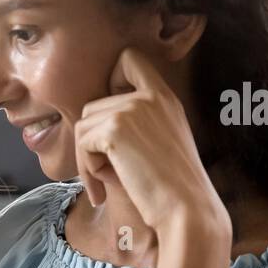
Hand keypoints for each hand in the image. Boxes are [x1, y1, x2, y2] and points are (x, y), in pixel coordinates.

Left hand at [74, 47, 228, 238]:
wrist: (186, 208)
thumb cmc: (172, 188)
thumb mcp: (160, 143)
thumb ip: (134, 124)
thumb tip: (87, 125)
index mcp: (164, 97)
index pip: (130, 59)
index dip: (111, 80)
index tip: (111, 119)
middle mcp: (148, 96)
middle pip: (92, 107)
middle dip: (91, 143)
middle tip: (103, 174)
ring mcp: (131, 109)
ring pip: (82, 127)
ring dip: (86, 159)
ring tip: (104, 183)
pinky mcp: (114, 130)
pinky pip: (81, 145)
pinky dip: (86, 170)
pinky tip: (102, 190)